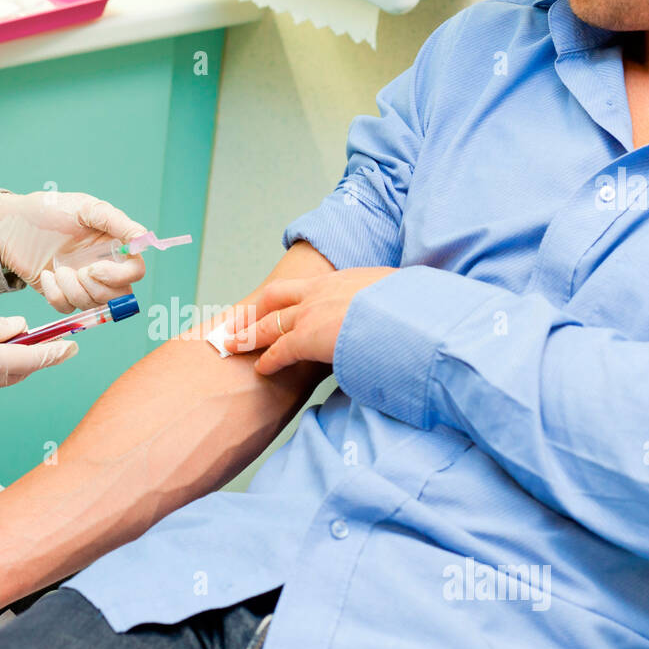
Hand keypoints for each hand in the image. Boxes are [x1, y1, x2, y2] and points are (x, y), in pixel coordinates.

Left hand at [0, 190, 147, 311]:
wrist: (10, 225)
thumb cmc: (49, 209)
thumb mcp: (85, 207)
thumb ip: (116, 222)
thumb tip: (144, 238)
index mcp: (113, 246)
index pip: (135, 272)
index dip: (121, 276)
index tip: (97, 268)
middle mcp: (102, 267)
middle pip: (119, 295)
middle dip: (97, 288)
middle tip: (79, 272)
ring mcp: (82, 283)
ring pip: (93, 305)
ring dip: (74, 290)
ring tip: (57, 269)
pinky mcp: (62, 294)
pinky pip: (68, 309)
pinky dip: (56, 295)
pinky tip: (46, 276)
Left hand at [225, 267, 396, 374]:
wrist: (409, 312)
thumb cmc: (415, 308)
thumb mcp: (401, 296)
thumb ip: (390, 305)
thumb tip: (398, 314)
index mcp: (346, 279)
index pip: (310, 288)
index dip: (292, 297)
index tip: (283, 305)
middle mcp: (323, 291)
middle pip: (278, 298)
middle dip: (258, 310)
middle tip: (241, 320)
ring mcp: (311, 313)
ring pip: (269, 323)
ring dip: (249, 334)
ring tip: (234, 344)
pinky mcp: (307, 338)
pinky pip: (279, 351)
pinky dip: (268, 361)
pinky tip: (261, 368)